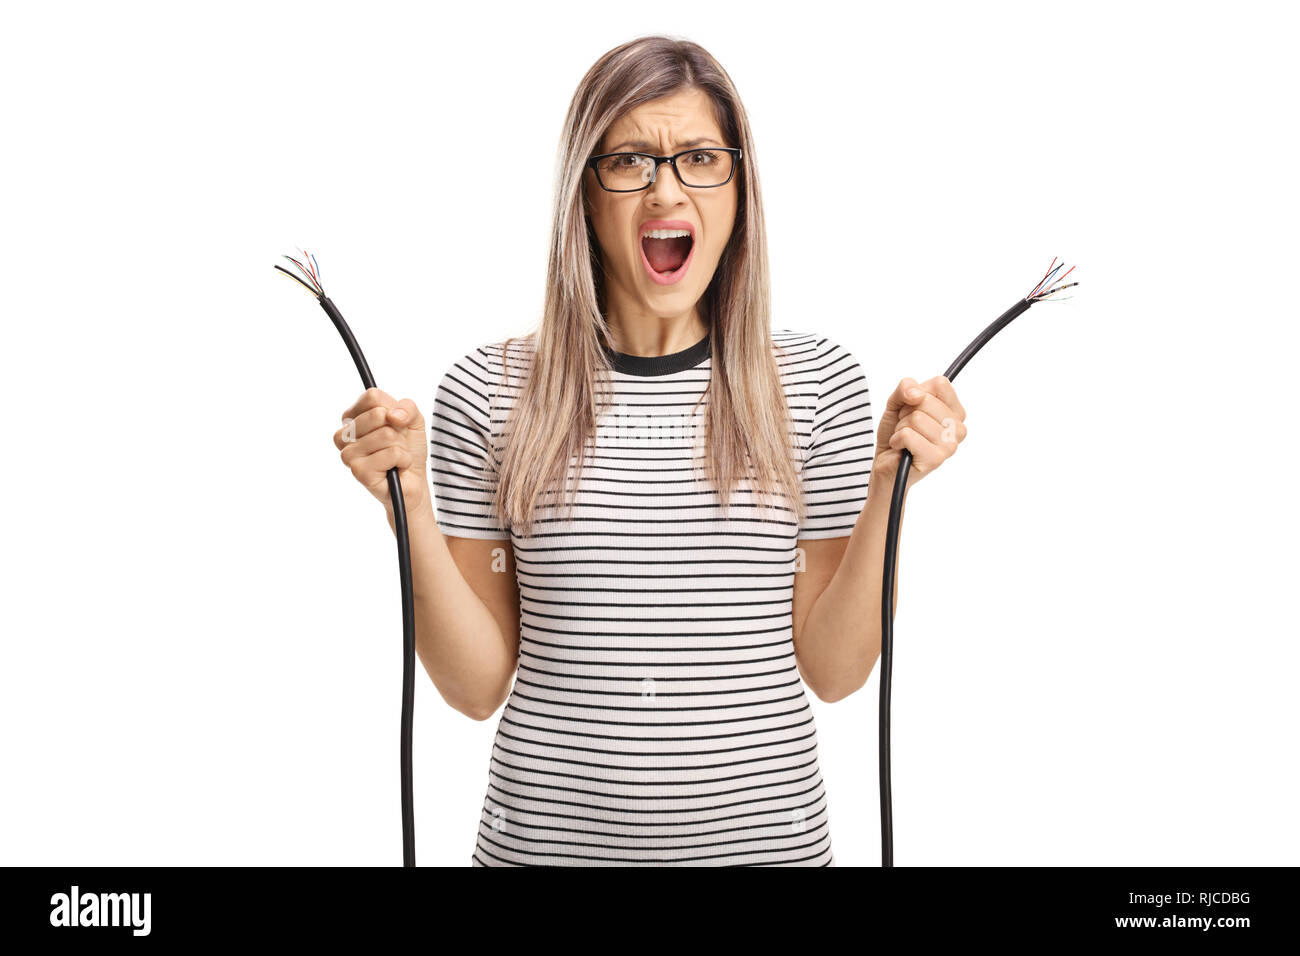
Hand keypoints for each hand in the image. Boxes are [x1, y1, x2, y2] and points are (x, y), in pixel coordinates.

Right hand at [334, 387, 430, 518]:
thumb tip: (394, 415)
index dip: (392, 408)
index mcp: (352, 418)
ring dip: (401, 447)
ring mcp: (348, 454)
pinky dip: (403, 460)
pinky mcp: (358, 471)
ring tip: (395, 457)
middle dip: (398, 429)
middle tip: (395, 443)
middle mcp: (344, 435)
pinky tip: (396, 468)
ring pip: (387, 435)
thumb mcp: (413, 420)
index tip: (395, 422)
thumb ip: (407, 407)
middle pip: (378, 414)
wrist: (413, 480)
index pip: (372, 396)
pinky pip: (392, 454)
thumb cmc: (407, 448)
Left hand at [871, 375, 967, 490]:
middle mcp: (958, 428)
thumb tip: (916, 393)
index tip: (913, 408)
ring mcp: (950, 445)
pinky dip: (897, 439)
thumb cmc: (896, 433)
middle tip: (906, 427)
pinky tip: (901, 448)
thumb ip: (905, 387)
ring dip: (901, 428)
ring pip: (916, 418)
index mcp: (955, 411)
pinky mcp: (936, 459)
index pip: (940, 384)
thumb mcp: (897, 403)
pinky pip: (908, 435)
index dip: (917, 393)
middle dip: (906, 413)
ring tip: (905, 440)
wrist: (886, 463)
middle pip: (925, 400)